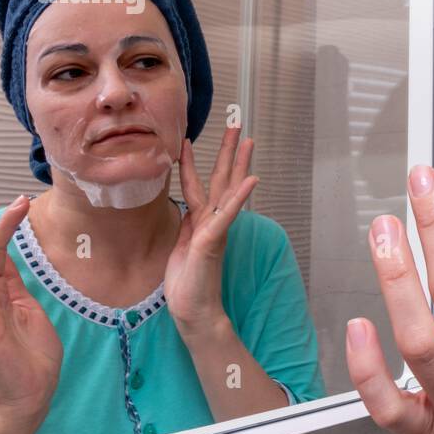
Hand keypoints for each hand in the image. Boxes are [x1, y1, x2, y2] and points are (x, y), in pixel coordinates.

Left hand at [164, 129, 258, 340]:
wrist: (192, 309)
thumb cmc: (187, 281)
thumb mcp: (181, 245)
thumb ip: (187, 224)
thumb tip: (186, 208)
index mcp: (201, 220)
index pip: (198, 184)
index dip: (191, 162)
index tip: (187, 140)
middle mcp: (213, 220)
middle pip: (222, 178)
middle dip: (228, 151)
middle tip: (237, 124)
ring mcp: (217, 228)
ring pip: (229, 189)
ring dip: (239, 164)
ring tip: (248, 141)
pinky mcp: (215, 239)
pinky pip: (229, 214)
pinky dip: (241, 196)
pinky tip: (252, 180)